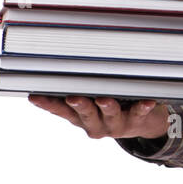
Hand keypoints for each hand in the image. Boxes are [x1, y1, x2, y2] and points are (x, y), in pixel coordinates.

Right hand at [28, 95, 169, 140]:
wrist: (140, 124)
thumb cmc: (110, 106)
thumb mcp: (89, 101)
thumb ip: (77, 85)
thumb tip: (57, 59)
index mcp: (80, 117)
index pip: (60, 110)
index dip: (47, 104)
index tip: (35, 96)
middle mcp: (95, 123)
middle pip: (85, 114)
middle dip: (79, 105)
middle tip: (73, 98)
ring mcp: (115, 124)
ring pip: (110, 114)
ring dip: (107, 106)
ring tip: (105, 99)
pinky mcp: (136, 121)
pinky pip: (140, 113)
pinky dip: (143, 106)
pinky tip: (147, 101)